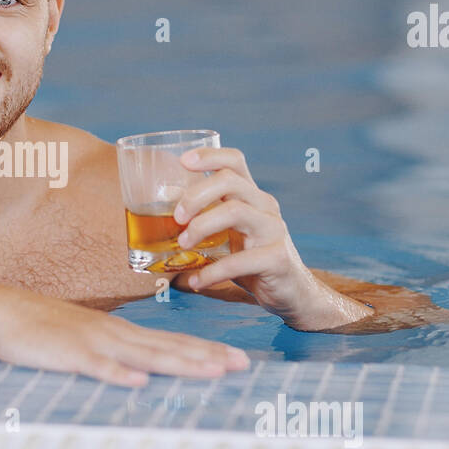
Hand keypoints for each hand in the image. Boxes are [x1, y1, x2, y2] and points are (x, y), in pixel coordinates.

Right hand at [0, 289, 249, 386]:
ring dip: (178, 363)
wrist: (5, 312)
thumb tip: (143, 369)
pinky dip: (117, 374)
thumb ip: (115, 351)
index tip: (237, 358)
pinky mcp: (69, 355)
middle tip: (242, 364)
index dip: (206, 350)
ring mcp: (94, 344)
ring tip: (210, 371)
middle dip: (207, 357)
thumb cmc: (45, 327)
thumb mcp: (88, 336)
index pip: (172, 341)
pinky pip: (96, 367)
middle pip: (169, 347)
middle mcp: (115, 335)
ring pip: (143, 355)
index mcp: (121, 333)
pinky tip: (137, 382)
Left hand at [172, 147, 372, 330]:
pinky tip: (196, 281)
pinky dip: (212, 272)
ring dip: (201, 227)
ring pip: (235, 211)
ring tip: (182, 246)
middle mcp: (265, 206)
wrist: (292, 293)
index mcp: (251, 197)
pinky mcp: (277, 258)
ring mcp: (274, 230)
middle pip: (229, 181)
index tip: (183, 161)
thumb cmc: (252, 262)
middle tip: (176, 218)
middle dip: (196, 195)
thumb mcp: (228, 236)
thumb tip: (155, 223)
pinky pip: (240, 260)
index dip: (210, 155)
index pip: (234, 162)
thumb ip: (203, 224)